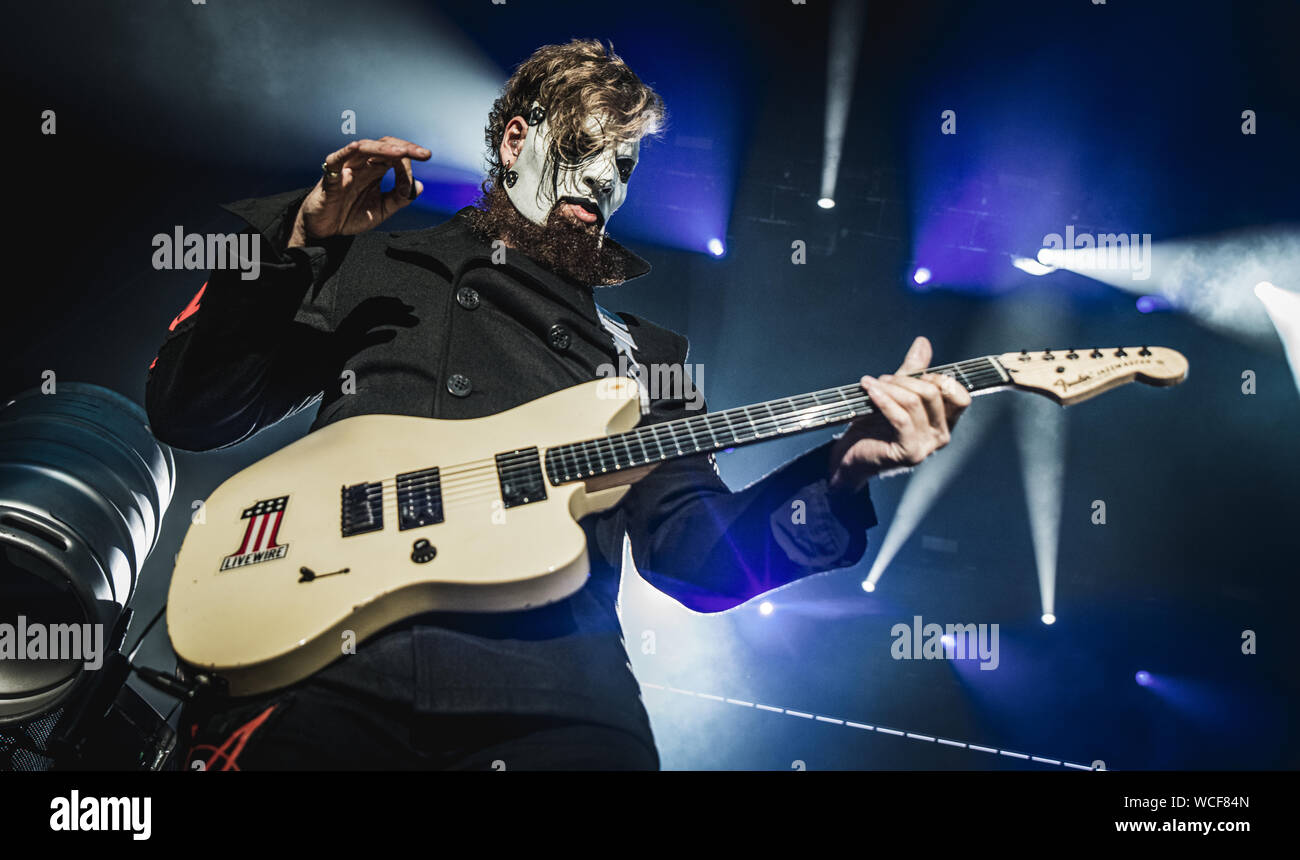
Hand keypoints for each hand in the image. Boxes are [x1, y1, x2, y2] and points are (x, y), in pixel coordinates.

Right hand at [288, 137, 430, 245]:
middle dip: (405, 148)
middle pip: (384, 146)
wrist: (325, 229)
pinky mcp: (330, 176)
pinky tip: (359, 147)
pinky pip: (336, 159)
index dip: (408, 167)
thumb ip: (399, 198)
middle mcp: (362, 164)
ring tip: (402, 153)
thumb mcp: (382, 210)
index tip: (413, 186)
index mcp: (375, 170)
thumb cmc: (350, 215)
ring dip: (384, 149)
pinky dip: (347, 151)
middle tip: (424, 154)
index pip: (396, 158)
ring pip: (364, 148)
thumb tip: (419, 186)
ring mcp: (346, 167)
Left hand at [828, 336, 971, 491]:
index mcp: (944, 421)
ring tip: (871, 384)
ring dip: (890, 387)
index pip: (960, 396)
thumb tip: (923, 343)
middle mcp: (941, 435)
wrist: (852, 455)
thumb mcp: (895, 393)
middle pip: (934, 394)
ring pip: (914, 403)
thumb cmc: (874, 426)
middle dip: (906, 379)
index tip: (915, 373)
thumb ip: (912, 371)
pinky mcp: (909, 452)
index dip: (941, 380)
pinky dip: (884, 400)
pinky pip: (900, 418)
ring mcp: (926, 445)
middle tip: (883, 378)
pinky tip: (870, 392)